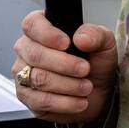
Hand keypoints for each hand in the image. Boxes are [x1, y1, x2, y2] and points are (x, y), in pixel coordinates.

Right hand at [11, 10, 116, 124]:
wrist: (98, 93)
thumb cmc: (95, 64)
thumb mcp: (104, 44)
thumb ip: (96, 34)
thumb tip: (81, 37)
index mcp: (41, 29)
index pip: (32, 24)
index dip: (47, 34)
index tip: (66, 43)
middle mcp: (27, 50)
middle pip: (35, 54)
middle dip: (64, 64)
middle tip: (84, 69)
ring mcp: (24, 74)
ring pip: (38, 78)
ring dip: (68, 85)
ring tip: (86, 86)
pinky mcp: (28, 98)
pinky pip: (40, 100)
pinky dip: (64, 102)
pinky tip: (79, 101)